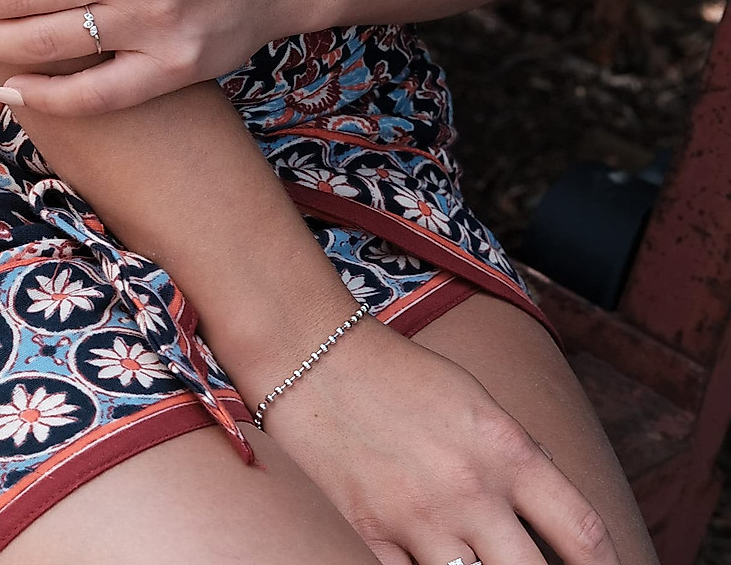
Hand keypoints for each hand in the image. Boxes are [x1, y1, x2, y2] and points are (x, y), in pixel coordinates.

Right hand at [260, 317, 619, 564]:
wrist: (312, 353)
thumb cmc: (397, 373)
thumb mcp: (474, 402)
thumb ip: (516, 461)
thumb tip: (553, 524)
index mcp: (506, 450)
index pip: (583, 534)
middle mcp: (469, 489)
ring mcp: (416, 517)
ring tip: (468, 560)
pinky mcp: (366, 533)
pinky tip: (424, 559)